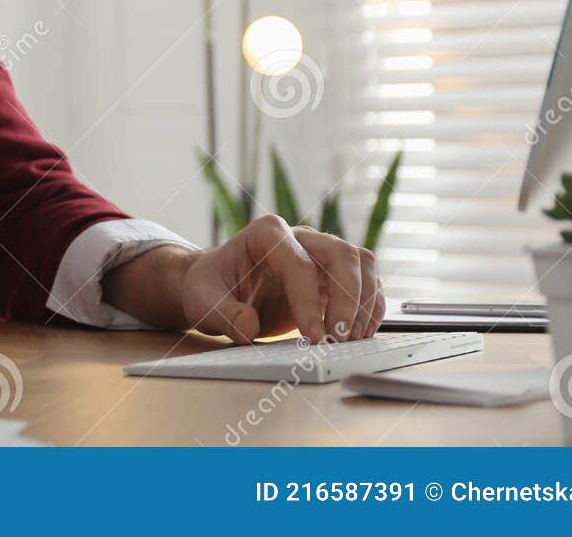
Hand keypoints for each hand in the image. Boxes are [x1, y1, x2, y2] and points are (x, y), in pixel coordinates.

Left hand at [178, 215, 383, 343]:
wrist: (219, 288)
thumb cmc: (210, 288)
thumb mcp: (202, 301)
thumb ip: (222, 313)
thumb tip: (248, 326)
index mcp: (267, 233)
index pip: (298, 263)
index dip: (309, 300)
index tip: (313, 336)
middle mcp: (300, 236)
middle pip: (341, 255)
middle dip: (347, 298)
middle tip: (339, 338)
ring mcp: (320, 253)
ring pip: (361, 264)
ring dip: (365, 302)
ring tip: (351, 339)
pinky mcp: (333, 275)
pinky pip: (366, 283)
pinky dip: (370, 308)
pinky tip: (359, 334)